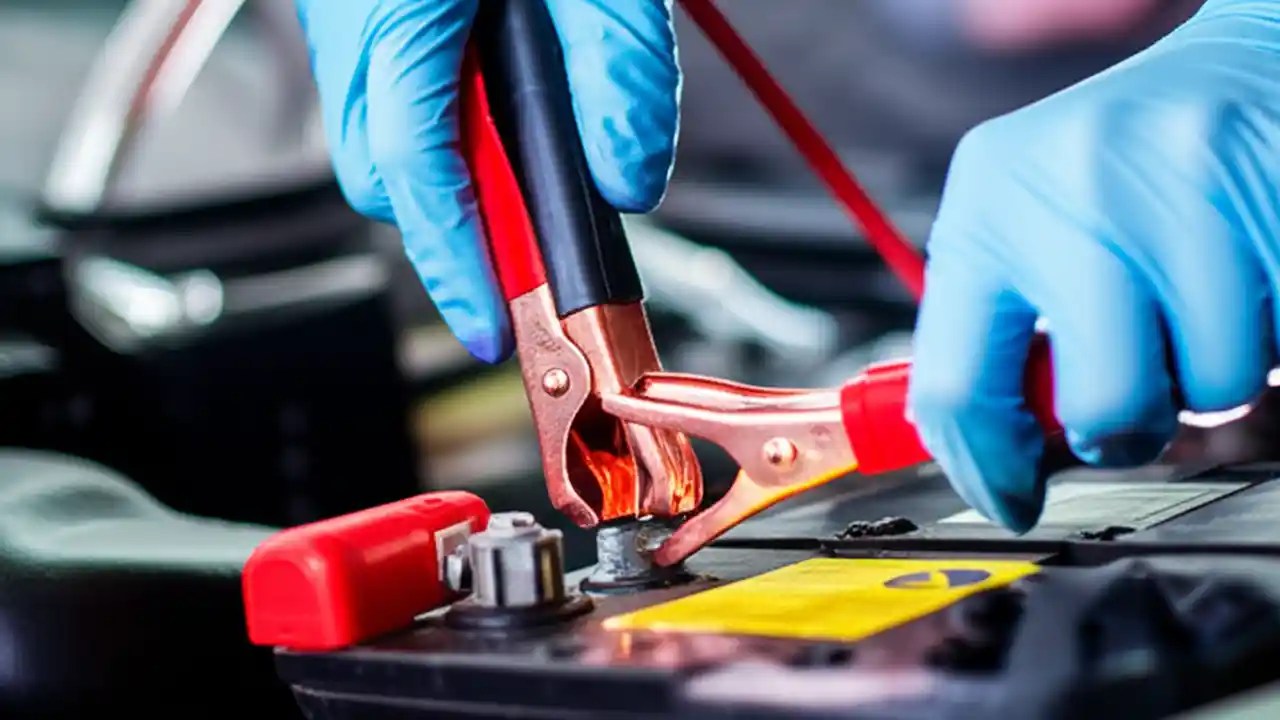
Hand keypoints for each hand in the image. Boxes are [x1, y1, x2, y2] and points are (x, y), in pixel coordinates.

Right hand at [295, 0, 679, 361]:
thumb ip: (621, 71)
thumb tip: (627, 181)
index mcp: (399, 10)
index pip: (416, 170)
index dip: (457, 266)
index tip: (494, 333)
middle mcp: (350, 23)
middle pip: (384, 179)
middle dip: (456, 237)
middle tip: (527, 273)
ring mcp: (340, 23)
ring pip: (374, 147)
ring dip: (445, 185)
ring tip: (519, 188)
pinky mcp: (351, 19)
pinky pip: (378, 106)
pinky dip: (434, 138)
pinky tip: (489, 122)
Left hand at [908, 0, 1279, 530]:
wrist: (1237, 72)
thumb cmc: (1119, 166)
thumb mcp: (1024, 226)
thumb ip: (999, 332)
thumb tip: (991, 459)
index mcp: (989, 206)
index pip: (955, 386)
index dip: (986, 471)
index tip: (1009, 499)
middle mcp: (1077, 189)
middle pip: (1101, 407)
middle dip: (1125, 426)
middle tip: (1135, 388)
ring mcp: (1184, 188)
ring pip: (1213, 386)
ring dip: (1211, 372)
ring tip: (1199, 303)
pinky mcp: (1277, 195)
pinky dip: (1269, 335)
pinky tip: (1247, 279)